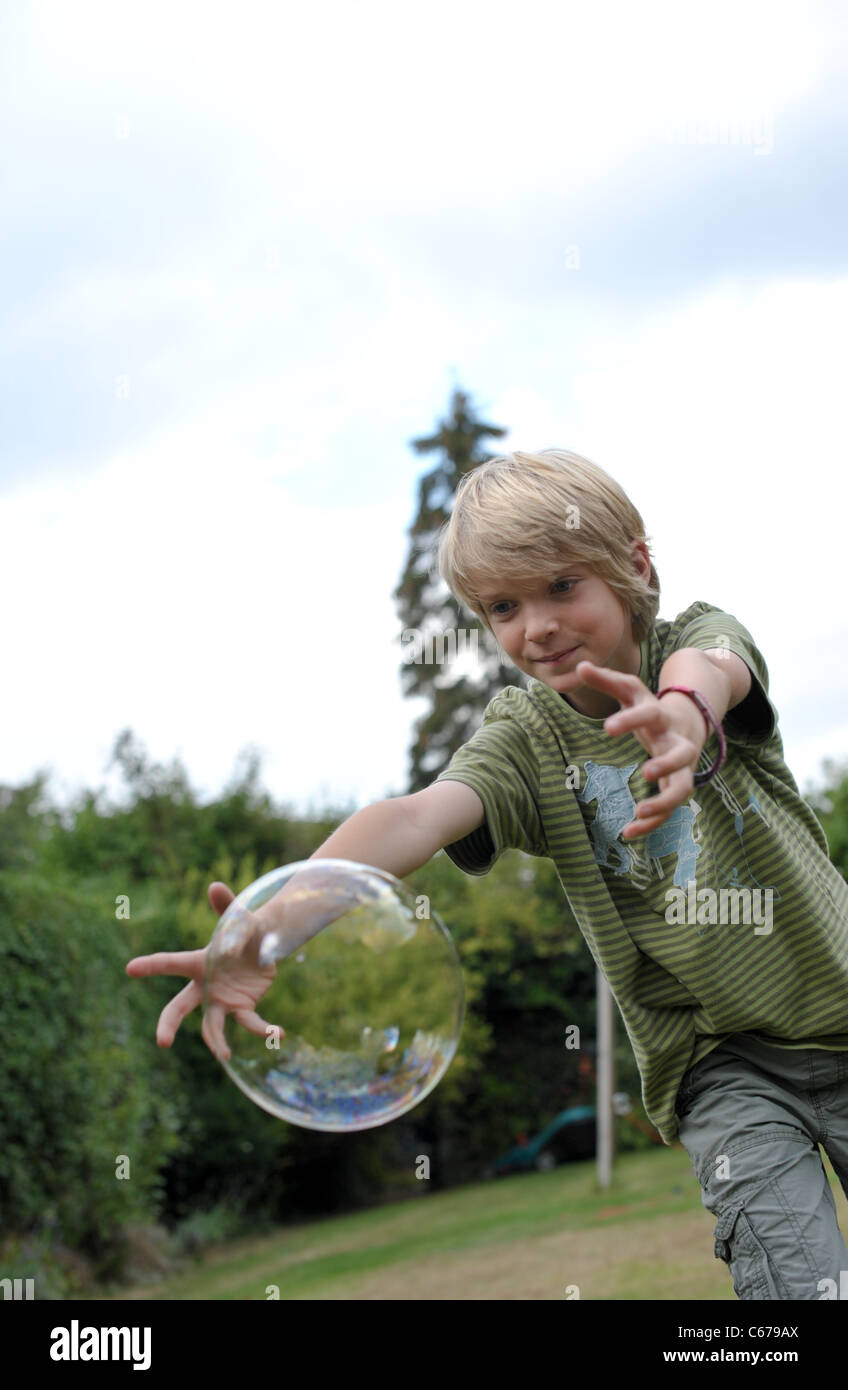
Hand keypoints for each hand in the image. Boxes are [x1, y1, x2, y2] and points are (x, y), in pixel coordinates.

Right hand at [125, 881, 277, 1061]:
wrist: (264, 945)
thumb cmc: (245, 929)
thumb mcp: (239, 916)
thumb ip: (227, 905)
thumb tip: (215, 887)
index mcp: (199, 962)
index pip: (171, 962)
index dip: (151, 965)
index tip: (130, 968)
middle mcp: (205, 985)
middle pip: (180, 1007)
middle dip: (169, 1024)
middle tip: (162, 1041)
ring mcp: (222, 1000)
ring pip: (211, 1026)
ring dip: (217, 1042)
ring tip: (224, 1055)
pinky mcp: (242, 1007)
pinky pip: (250, 1023)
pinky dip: (263, 1030)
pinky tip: (279, 1033)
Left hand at [576, 661, 703, 839]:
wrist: (689, 720)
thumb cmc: (650, 706)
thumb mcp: (630, 690)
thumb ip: (606, 680)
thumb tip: (579, 666)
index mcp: (661, 715)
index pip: (648, 714)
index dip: (630, 720)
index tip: (606, 728)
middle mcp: (678, 742)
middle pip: (682, 754)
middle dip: (667, 763)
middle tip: (646, 773)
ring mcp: (682, 767)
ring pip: (684, 787)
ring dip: (665, 802)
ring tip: (639, 812)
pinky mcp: (677, 785)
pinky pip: (670, 808)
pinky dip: (653, 822)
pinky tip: (629, 833)